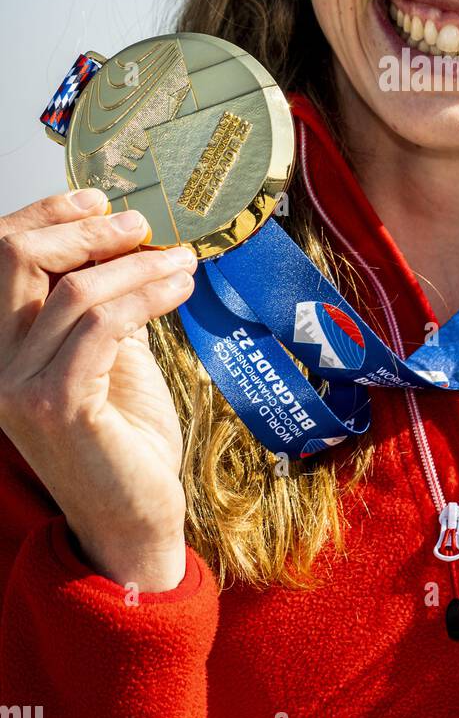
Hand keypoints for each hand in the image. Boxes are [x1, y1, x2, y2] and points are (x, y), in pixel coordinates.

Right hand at [0, 188, 198, 588]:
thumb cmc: (124, 437)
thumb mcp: (108, 353)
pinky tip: (180, 287)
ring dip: (138, 263)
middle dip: (85, 228)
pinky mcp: (59, 405)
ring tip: (182, 259)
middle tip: (143, 225)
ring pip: (73, 289)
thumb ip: (102, 302)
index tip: (99, 199)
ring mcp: (18, 387)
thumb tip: (126, 239)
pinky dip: (147, 295)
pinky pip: (103, 326)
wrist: (134, 519)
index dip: (46, 215)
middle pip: (15, 257)